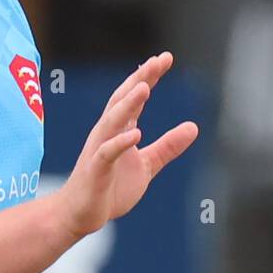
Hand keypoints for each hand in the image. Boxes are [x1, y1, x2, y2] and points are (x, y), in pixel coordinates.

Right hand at [60, 52, 197, 240]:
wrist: (80, 214)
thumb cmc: (109, 188)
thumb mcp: (146, 166)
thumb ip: (167, 146)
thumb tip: (193, 127)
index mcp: (119, 131)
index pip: (133, 98)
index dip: (147, 77)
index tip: (164, 58)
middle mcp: (106, 134)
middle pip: (122, 101)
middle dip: (139, 80)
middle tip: (157, 61)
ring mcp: (98, 151)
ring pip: (112, 122)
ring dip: (127, 105)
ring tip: (144, 87)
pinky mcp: (95, 171)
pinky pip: (106, 153)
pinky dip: (120, 143)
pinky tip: (136, 134)